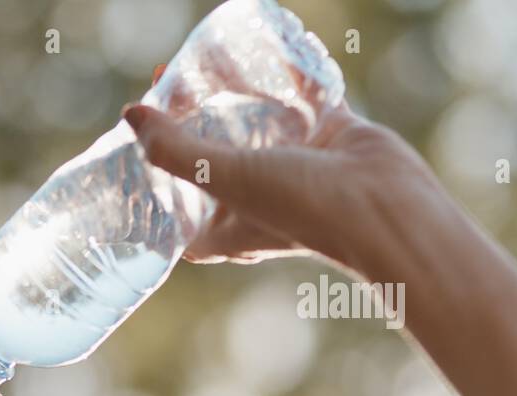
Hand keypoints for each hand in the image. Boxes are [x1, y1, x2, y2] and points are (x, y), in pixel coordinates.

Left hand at [121, 74, 437, 272]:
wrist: (386, 208)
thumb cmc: (300, 208)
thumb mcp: (222, 177)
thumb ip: (173, 149)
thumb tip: (130, 115)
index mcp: (221, 230)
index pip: (173, 202)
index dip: (153, 169)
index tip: (141, 131)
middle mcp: (254, 201)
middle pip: (210, 154)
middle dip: (190, 120)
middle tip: (171, 82)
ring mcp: (293, 167)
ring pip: (255, 122)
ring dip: (236, 93)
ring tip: (209, 59)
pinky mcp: (327, 136)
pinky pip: (301, 97)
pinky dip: (287, 72)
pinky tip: (268, 44)